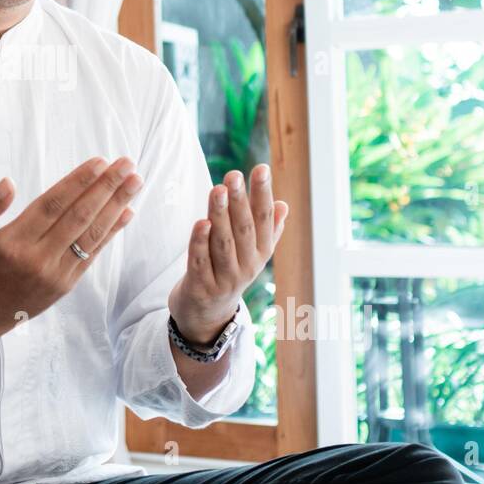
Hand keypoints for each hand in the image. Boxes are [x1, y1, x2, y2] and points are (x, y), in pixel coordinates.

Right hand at [0, 156, 142, 347]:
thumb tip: (8, 183)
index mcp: (12, 243)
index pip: (52, 205)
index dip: (78, 182)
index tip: (100, 162)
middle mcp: (37, 259)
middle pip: (79, 216)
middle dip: (106, 188)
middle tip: (128, 164)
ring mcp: (55, 274)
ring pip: (91, 235)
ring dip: (116, 206)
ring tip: (135, 182)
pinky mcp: (65, 285)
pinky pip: (92, 254)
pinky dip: (111, 232)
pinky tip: (126, 212)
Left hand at [168, 164, 288, 345]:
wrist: (207, 315)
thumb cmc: (229, 271)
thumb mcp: (252, 253)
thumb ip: (268, 230)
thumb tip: (283, 204)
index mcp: (261, 253)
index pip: (264, 219)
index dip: (263, 194)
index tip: (260, 168)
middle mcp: (247, 266)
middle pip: (244, 229)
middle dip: (239, 201)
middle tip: (233, 175)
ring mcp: (225, 279)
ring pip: (223, 243)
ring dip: (220, 216)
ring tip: (217, 190)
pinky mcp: (201, 288)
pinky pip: (200, 262)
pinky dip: (200, 243)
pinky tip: (200, 222)